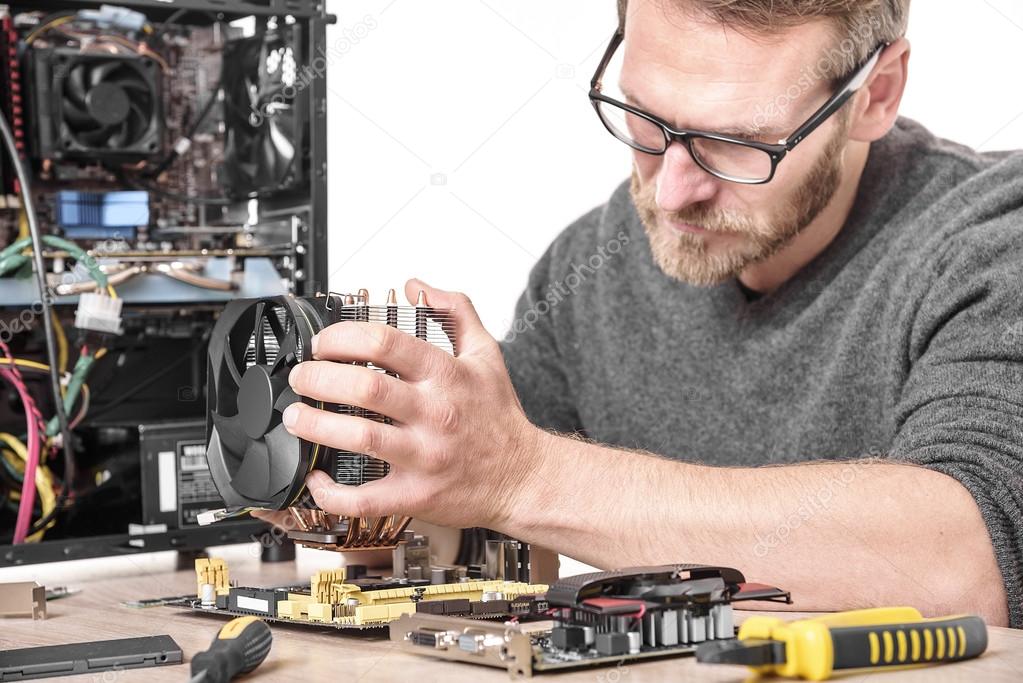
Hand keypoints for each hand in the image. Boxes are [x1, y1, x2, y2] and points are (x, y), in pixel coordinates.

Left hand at [277, 279, 543, 529]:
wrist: (525, 477)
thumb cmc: (500, 419)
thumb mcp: (487, 354)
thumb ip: (456, 311)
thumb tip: (417, 285)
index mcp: (446, 376)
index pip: (384, 342)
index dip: (341, 337)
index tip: (323, 344)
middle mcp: (435, 413)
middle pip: (363, 386)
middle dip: (318, 377)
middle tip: (302, 377)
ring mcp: (424, 456)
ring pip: (358, 437)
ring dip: (315, 425)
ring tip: (297, 417)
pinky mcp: (416, 495)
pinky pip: (365, 498)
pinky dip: (331, 490)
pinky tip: (318, 477)